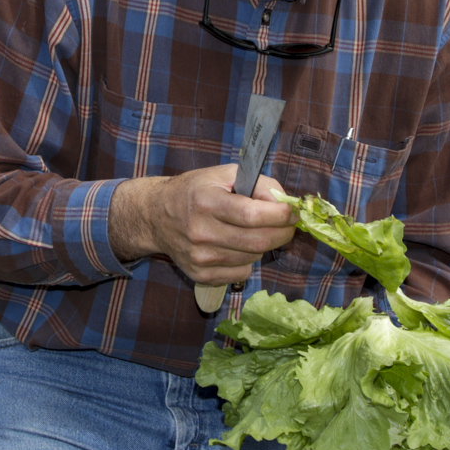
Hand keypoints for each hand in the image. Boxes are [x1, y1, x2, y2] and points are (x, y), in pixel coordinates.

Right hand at [110, 164, 296, 285]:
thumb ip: (258, 183)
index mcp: (205, 201)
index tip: (293, 212)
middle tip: (289, 224)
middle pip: (257, 241)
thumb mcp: (223, 174)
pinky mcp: (200, 275)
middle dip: (283, 233)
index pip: (252, 215)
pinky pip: (242, 273)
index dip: (280, 215)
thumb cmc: (194, 191)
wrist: (155, 216)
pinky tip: (237, 246)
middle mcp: (201, 232)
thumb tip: (285, 203)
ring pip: (253, 258)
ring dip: (264, 245)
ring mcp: (200, 258)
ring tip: (254, 231)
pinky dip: (248, 260)